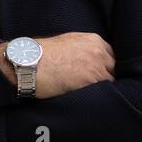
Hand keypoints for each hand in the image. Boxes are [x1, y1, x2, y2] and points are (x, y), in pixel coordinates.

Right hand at [0, 32, 114, 98]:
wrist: (27, 62)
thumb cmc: (40, 54)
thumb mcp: (65, 42)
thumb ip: (82, 49)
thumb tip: (86, 62)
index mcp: (93, 40)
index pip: (111, 56)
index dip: (106, 68)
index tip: (101, 76)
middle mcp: (98, 51)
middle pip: (114, 69)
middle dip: (107, 78)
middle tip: (96, 88)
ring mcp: (97, 66)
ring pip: (111, 82)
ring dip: (103, 89)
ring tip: (92, 97)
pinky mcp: (91, 81)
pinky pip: (104, 92)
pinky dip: (99, 97)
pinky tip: (89, 100)